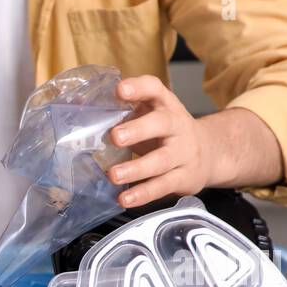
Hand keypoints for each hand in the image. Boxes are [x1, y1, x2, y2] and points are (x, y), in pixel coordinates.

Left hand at [107, 75, 213, 208]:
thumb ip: (122, 111)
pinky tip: (124, 198)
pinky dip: (143, 193)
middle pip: (161, 124)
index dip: (139, 88)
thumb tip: (75, 104)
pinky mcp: (184, 177)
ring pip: (161, 160)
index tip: (120, 90)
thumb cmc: (165, 133)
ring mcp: (183, 152)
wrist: (210, 153)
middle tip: (115, 137)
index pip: (155, 89)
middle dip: (138, 130)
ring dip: (136, 168)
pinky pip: (162, 186)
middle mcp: (177, 126)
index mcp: (165, 106)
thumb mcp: (149, 115)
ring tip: (113, 175)